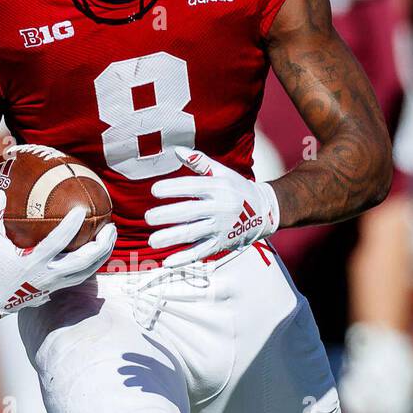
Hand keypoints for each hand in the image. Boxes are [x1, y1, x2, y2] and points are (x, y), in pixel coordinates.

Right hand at [0, 189, 116, 318]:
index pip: (56, 243)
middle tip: (110, 226)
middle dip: (100, 245)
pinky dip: (94, 263)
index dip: (70, 227)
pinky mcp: (57, 288)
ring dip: (102, 254)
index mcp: (32, 262)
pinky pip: (82, 276)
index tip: (81, 210)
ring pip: (87, 271)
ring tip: (111, 236)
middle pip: (82, 261)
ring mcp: (55, 283)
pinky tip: (100, 250)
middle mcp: (47, 274)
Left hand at [145, 147, 278, 268]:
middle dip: (167, 215)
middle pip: (190, 212)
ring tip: (152, 241)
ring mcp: (220, 228)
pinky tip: (167, 261)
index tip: (154, 191)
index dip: (173, 188)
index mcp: (218, 187)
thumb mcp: (222, 172)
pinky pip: (201, 252)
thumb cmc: (237, 188)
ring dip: (171, 238)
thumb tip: (177, 150)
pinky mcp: (221, 244)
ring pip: (193, 233)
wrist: (264, 211)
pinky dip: (184, 258)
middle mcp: (219, 208)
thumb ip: (200, 162)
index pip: (192, 187)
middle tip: (148, 218)